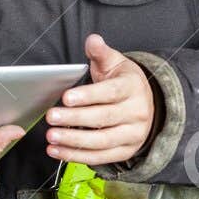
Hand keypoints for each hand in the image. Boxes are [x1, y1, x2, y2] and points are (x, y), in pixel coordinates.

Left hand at [45, 33, 157, 164]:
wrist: (147, 105)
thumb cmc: (124, 82)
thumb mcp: (115, 63)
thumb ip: (101, 52)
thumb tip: (93, 40)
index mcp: (132, 88)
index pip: (110, 93)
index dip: (87, 96)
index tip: (66, 98)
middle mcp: (137, 113)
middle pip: (103, 118)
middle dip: (75, 119)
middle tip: (51, 117)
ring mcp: (133, 135)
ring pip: (102, 141)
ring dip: (74, 141)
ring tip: (51, 137)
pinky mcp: (125, 151)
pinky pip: (100, 157)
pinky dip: (77, 156)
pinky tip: (57, 151)